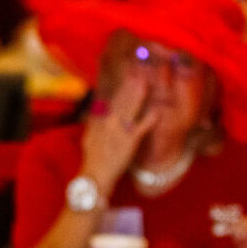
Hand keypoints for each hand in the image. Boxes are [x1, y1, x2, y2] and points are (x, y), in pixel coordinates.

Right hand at [80, 71, 156, 190]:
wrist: (95, 175)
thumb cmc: (93, 158)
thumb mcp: (89, 137)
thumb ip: (94, 121)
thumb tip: (98, 109)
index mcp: (100, 121)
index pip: (111, 100)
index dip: (121, 88)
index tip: (129, 76)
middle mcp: (109, 122)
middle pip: (121, 100)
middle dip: (130, 86)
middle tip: (139, 72)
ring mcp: (119, 130)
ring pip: (130, 108)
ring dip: (138, 95)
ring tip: (145, 82)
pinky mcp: (129, 141)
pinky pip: (142, 127)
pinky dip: (150, 118)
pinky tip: (157, 111)